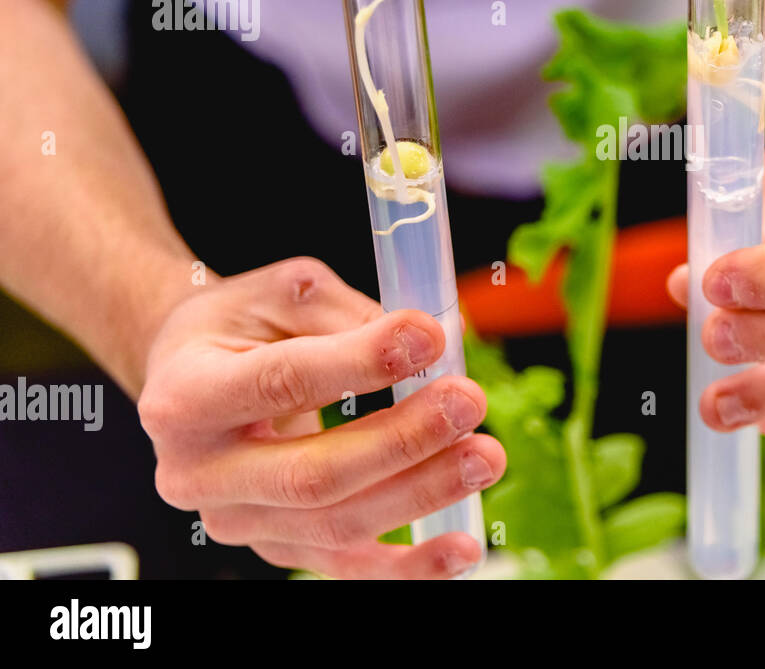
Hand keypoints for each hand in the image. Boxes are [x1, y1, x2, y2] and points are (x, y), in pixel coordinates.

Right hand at [138, 257, 504, 578]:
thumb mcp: (281, 292)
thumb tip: (428, 341)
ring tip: (485, 456)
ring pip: (336, 525)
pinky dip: (409, 565)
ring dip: (421, 493)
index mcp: (185, 395)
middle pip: (312, 474)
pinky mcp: (274, 547)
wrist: (190, 373)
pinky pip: (346, 566)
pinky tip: (462, 549)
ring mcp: (236, 521)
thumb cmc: (238, 326)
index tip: (428, 338)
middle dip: (402, 441)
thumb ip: (346, 312)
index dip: (360, 363)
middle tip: (468, 402)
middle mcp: (197, 473)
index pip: (282, 382)